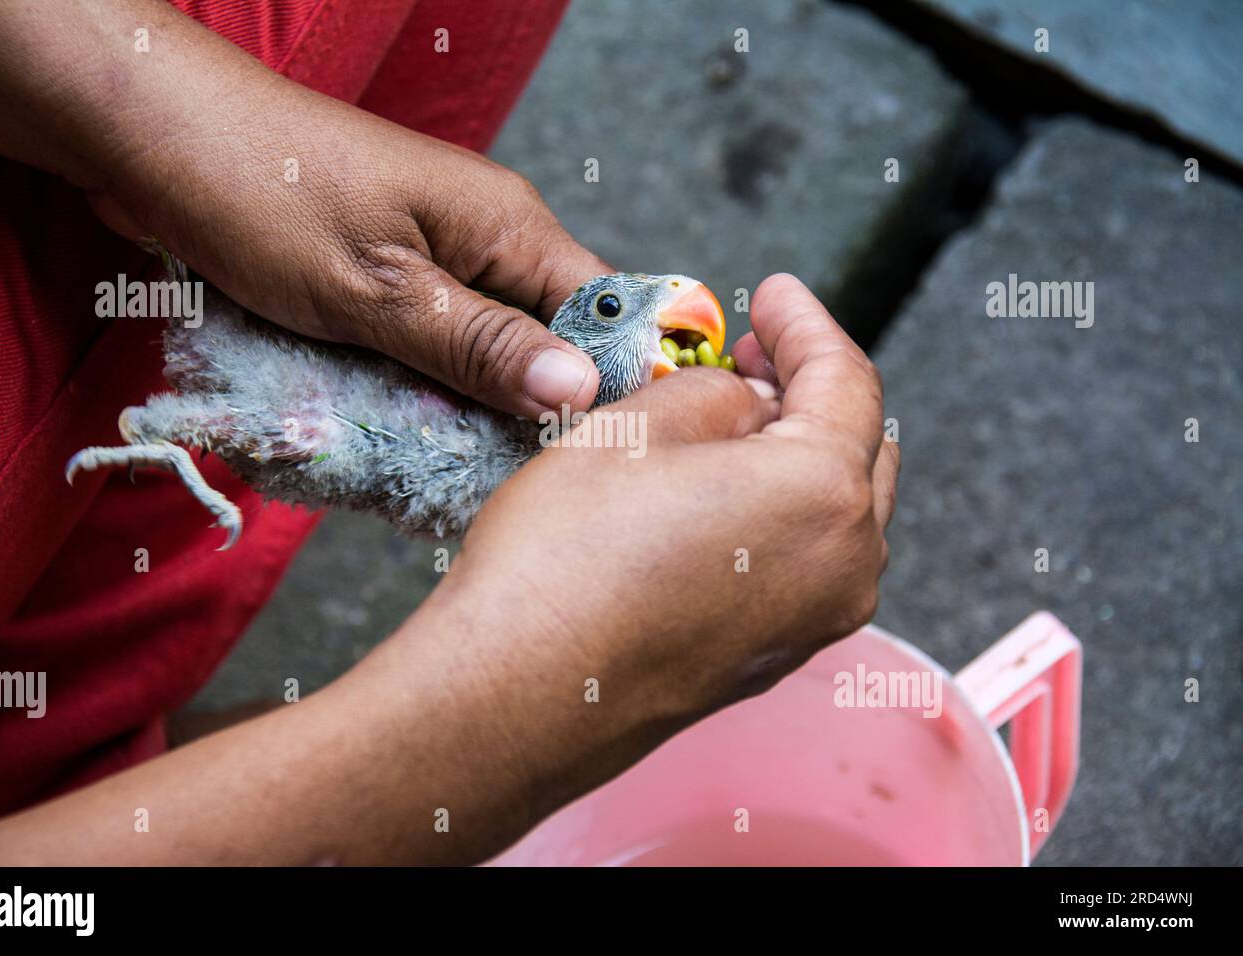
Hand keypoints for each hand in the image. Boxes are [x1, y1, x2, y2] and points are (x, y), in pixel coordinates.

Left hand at [0, 0, 606, 419]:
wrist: (149, 139)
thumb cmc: (260, 195)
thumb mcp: (375, 288)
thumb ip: (478, 343)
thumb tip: (579, 391)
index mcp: (507, 228)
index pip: (604, 315)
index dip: (605, 390)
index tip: (583, 464)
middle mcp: (486, 244)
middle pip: (547, 346)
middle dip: (529, 415)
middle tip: (502, 486)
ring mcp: (436, 264)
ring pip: (486, 356)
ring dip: (468, 411)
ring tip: (449, 473)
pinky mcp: (390, 285)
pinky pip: (432, 350)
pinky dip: (420, 392)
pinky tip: (403, 436)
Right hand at [411, 273, 898, 830]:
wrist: (516, 694)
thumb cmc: (565, 557)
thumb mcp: (636, 426)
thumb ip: (716, 394)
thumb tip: (748, 404)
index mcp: (824, 491)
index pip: (845, 380)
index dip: (806, 323)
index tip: (774, 294)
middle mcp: (845, 565)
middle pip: (860, 449)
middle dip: (812, 388)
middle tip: (755, 351)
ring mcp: (814, 621)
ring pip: (836, 512)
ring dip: (796, 453)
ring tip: (731, 419)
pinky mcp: (773, 657)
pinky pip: (804, 562)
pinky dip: (780, 512)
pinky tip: (721, 493)